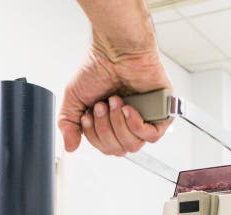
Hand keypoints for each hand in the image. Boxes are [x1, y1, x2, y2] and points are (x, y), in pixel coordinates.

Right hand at [58, 46, 172, 155]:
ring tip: (116, 101)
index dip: (95, 136)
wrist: (116, 49)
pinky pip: (152, 136)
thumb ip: (69, 123)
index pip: (105, 148)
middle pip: (118, 149)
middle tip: (103, 104)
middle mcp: (128, 123)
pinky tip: (129, 108)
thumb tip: (70, 146)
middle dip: (105, 129)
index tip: (88, 115)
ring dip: (119, 124)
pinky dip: (136, 125)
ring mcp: (146, 119)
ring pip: (133, 145)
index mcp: (110, 122)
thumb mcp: (75, 97)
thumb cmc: (99, 66)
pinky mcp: (161, 114)